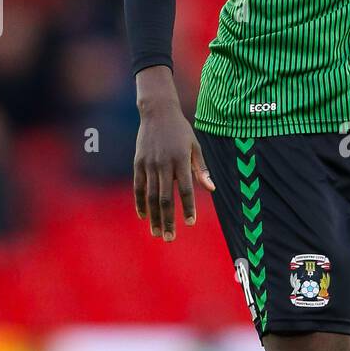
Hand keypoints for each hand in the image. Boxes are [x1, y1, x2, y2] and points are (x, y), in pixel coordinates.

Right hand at [133, 71, 213, 240]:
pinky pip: (139, 187)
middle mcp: (164, 164)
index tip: (191, 223)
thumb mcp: (195, 146)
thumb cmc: (181, 130)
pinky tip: (144, 216)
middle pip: (166, 198)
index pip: (186, 189)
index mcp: (181, 160)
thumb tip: (211, 189)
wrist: (157, 112)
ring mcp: (149, 164)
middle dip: (168, 220)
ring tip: (157, 233)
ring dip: (154, 216)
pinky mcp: (138, 163)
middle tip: (169, 238)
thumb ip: (201, 169)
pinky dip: (140, 203)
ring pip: (151, 196)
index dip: (189, 207)